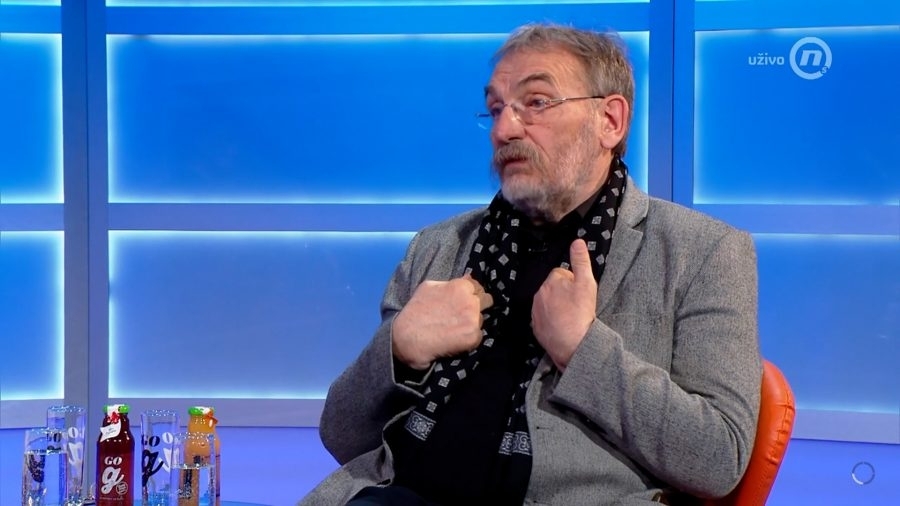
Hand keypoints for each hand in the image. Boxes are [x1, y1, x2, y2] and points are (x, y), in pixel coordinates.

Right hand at [392, 274, 492, 369]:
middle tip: (464, 315)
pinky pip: (477, 336)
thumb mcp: (429, 287)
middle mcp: (471, 301)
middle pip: (487, 301)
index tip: (465, 301)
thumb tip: (468, 277)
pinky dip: (469, 338)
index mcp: (462, 286)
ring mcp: (474, 320)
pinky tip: (455, 339)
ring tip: (454, 329)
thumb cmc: (415, 310)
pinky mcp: (473, 337)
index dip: (472, 294)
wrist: (408, 338)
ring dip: (472, 323)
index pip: (479, 287)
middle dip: (478, 306)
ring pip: (481, 319)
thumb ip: (450, 282)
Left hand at [532, 239, 597, 370]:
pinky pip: (543, 317)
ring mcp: (534, 311)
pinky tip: (561, 325)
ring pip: (546, 302)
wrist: (573, 342)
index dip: (572, 281)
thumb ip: (581, 260)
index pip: (561, 273)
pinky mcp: (535, 326)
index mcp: (550, 281)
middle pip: (552, 287)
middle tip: (576, 304)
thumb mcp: (586, 283)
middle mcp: (538, 293)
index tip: (579, 292)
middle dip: (562, 292)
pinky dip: (550, 319)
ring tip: (569, 315)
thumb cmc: (581, 311)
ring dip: (556, 305)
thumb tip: (577, 241)